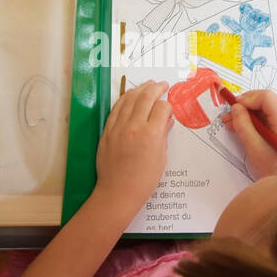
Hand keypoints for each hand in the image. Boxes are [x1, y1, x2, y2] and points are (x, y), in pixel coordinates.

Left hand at [93, 80, 173, 214]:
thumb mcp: (161, 158)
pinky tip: (130, 95)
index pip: (162, 107)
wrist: (118, 192)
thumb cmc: (143, 180)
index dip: (167, 105)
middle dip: (156, 88)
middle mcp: (134, 126)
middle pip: (146, 97)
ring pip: (129, 98)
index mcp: (151, 134)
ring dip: (140, 89)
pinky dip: (124, 99)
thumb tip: (166, 119)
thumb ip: (163, 135)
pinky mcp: (107, 131)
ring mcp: (118, 127)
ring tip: (147, 84)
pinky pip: (116, 108)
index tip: (169, 108)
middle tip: (162, 84)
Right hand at [223, 90, 276, 179]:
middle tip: (230, 113)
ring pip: (265, 107)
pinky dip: (254, 118)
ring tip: (232, 121)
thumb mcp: (253, 147)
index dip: (247, 98)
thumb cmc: (272, 168)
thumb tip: (236, 108)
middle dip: (245, 105)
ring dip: (247, 111)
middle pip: (266, 100)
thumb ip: (243, 124)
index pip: (266, 97)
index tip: (234, 106)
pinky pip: (268, 115)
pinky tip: (241, 125)